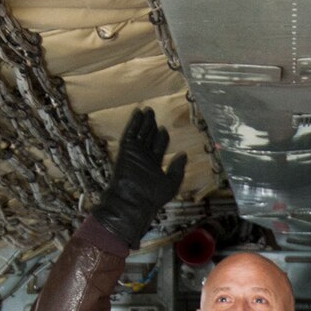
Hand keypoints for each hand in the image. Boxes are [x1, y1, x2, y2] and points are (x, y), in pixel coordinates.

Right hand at [90, 106, 186, 248]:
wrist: (132, 201)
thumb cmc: (152, 197)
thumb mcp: (171, 184)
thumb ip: (178, 169)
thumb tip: (184, 155)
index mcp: (154, 164)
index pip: (158, 146)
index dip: (162, 136)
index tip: (164, 129)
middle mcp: (144, 157)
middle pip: (149, 136)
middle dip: (151, 125)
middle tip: (152, 112)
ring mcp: (135, 152)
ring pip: (140, 132)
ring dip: (144, 121)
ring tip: (147, 109)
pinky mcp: (127, 150)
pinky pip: (131, 133)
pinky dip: (134, 123)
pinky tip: (138, 113)